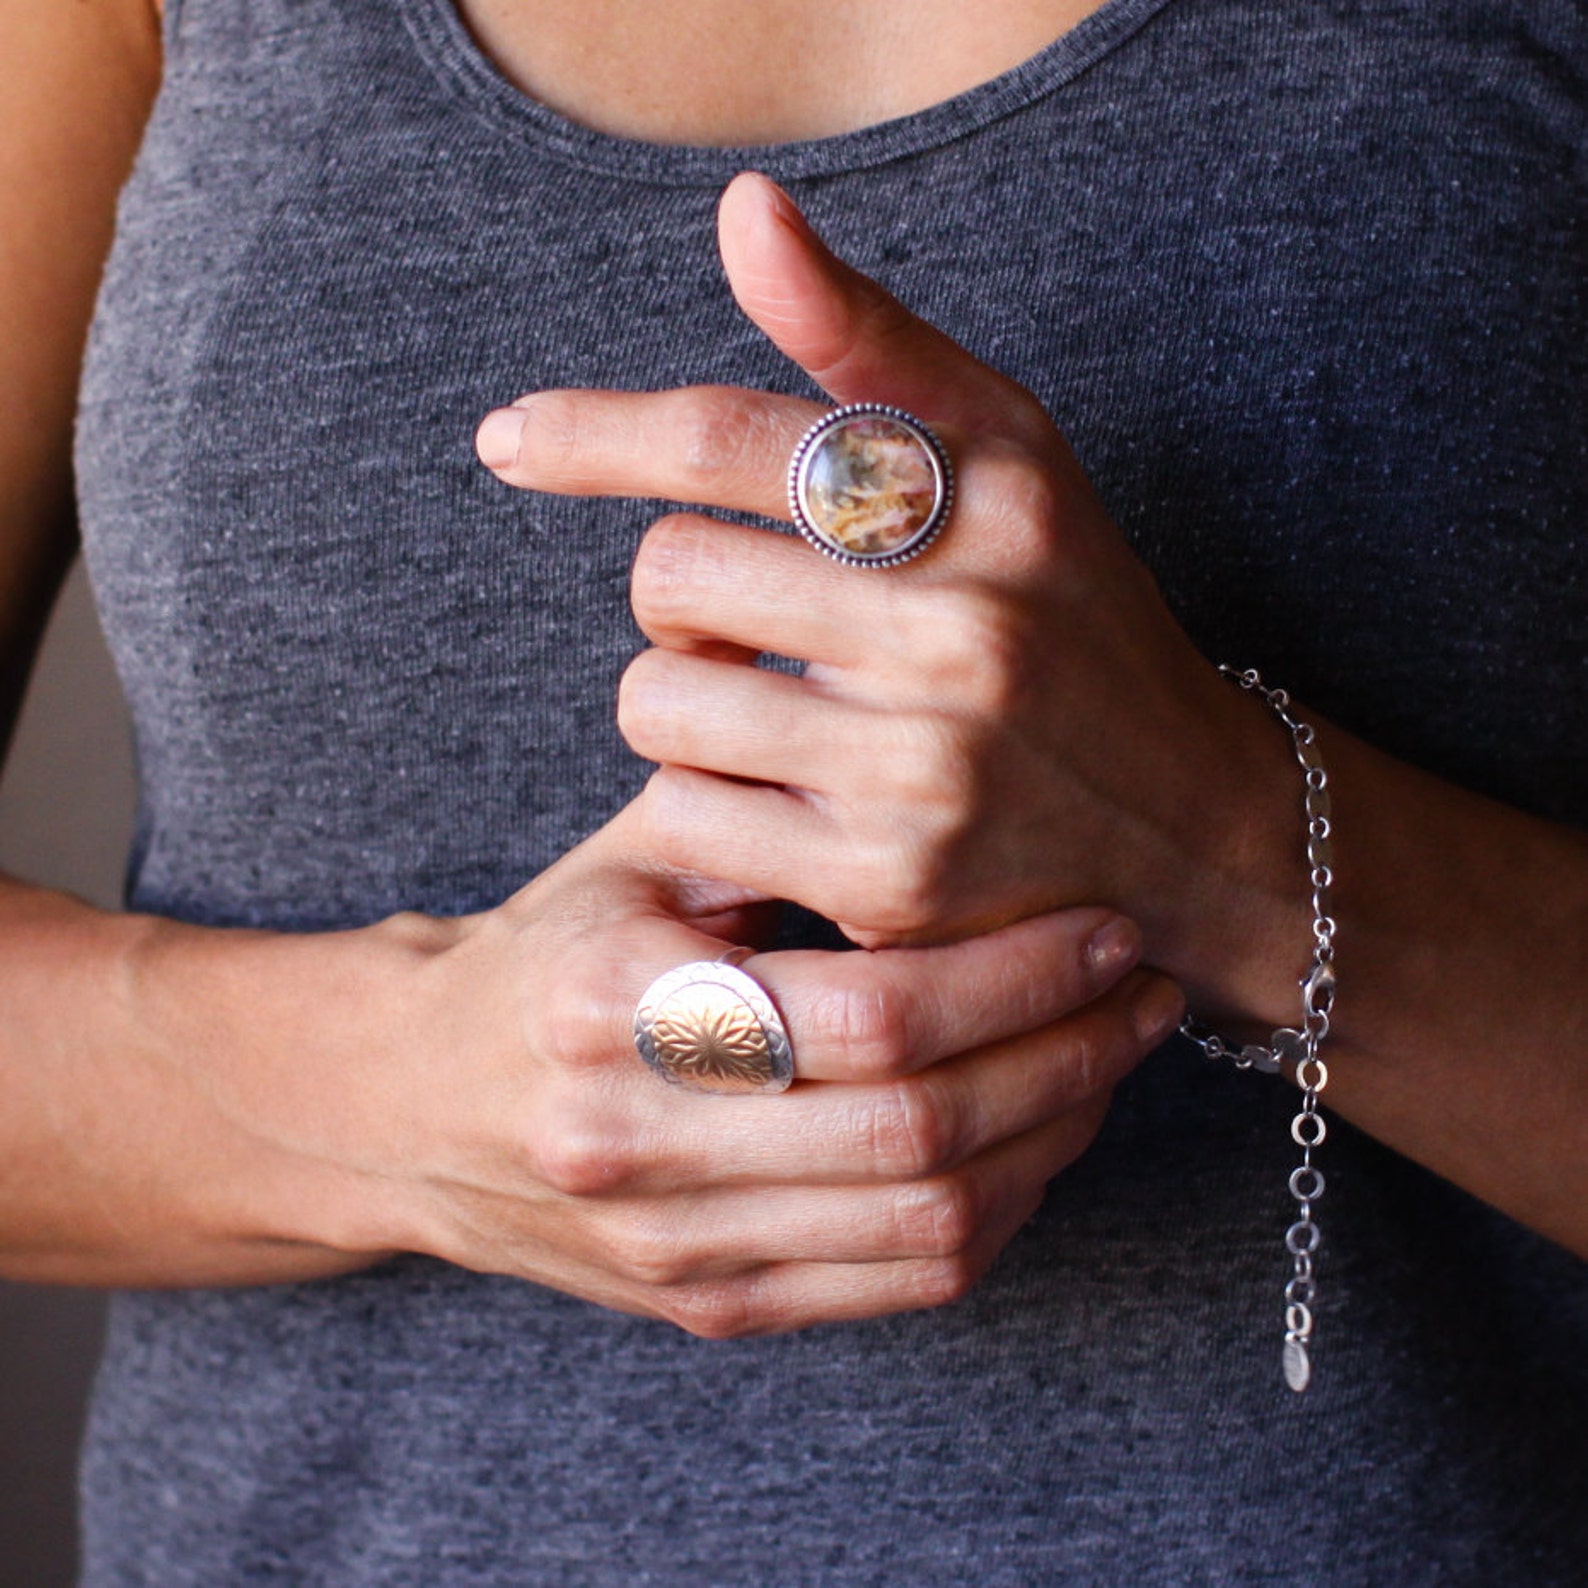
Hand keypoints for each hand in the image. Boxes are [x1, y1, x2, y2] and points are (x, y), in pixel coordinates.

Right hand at [170, 801, 1179, 1329]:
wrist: (417, 1108)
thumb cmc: (549, 949)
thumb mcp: (632, 851)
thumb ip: (759, 790)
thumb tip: (904, 686)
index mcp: (611, 1008)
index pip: (867, 1014)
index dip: (1014, 971)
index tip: (1103, 919)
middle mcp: (637, 1149)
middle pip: (918, 1131)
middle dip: (1067, 1053)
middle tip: (1145, 985)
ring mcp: (675, 1250)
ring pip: (931, 1224)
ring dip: (1055, 1135)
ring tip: (1114, 1052)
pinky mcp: (711, 1307)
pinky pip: (902, 1282)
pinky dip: (1000, 1209)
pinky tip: (1043, 1132)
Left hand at [475, 173, 1293, 1012]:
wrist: (1187, 816)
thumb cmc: (1070, 609)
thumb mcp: (1010, 453)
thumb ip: (869, 337)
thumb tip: (742, 208)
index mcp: (989, 499)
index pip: (731, 439)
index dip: (598, 433)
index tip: (510, 441)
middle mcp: (963, 629)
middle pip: (671, 575)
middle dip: (677, 592)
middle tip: (736, 617)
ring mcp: (925, 767)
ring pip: (658, 704)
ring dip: (680, 699)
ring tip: (768, 708)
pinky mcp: (888, 882)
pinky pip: (686, 816)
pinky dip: (700, 796)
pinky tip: (777, 792)